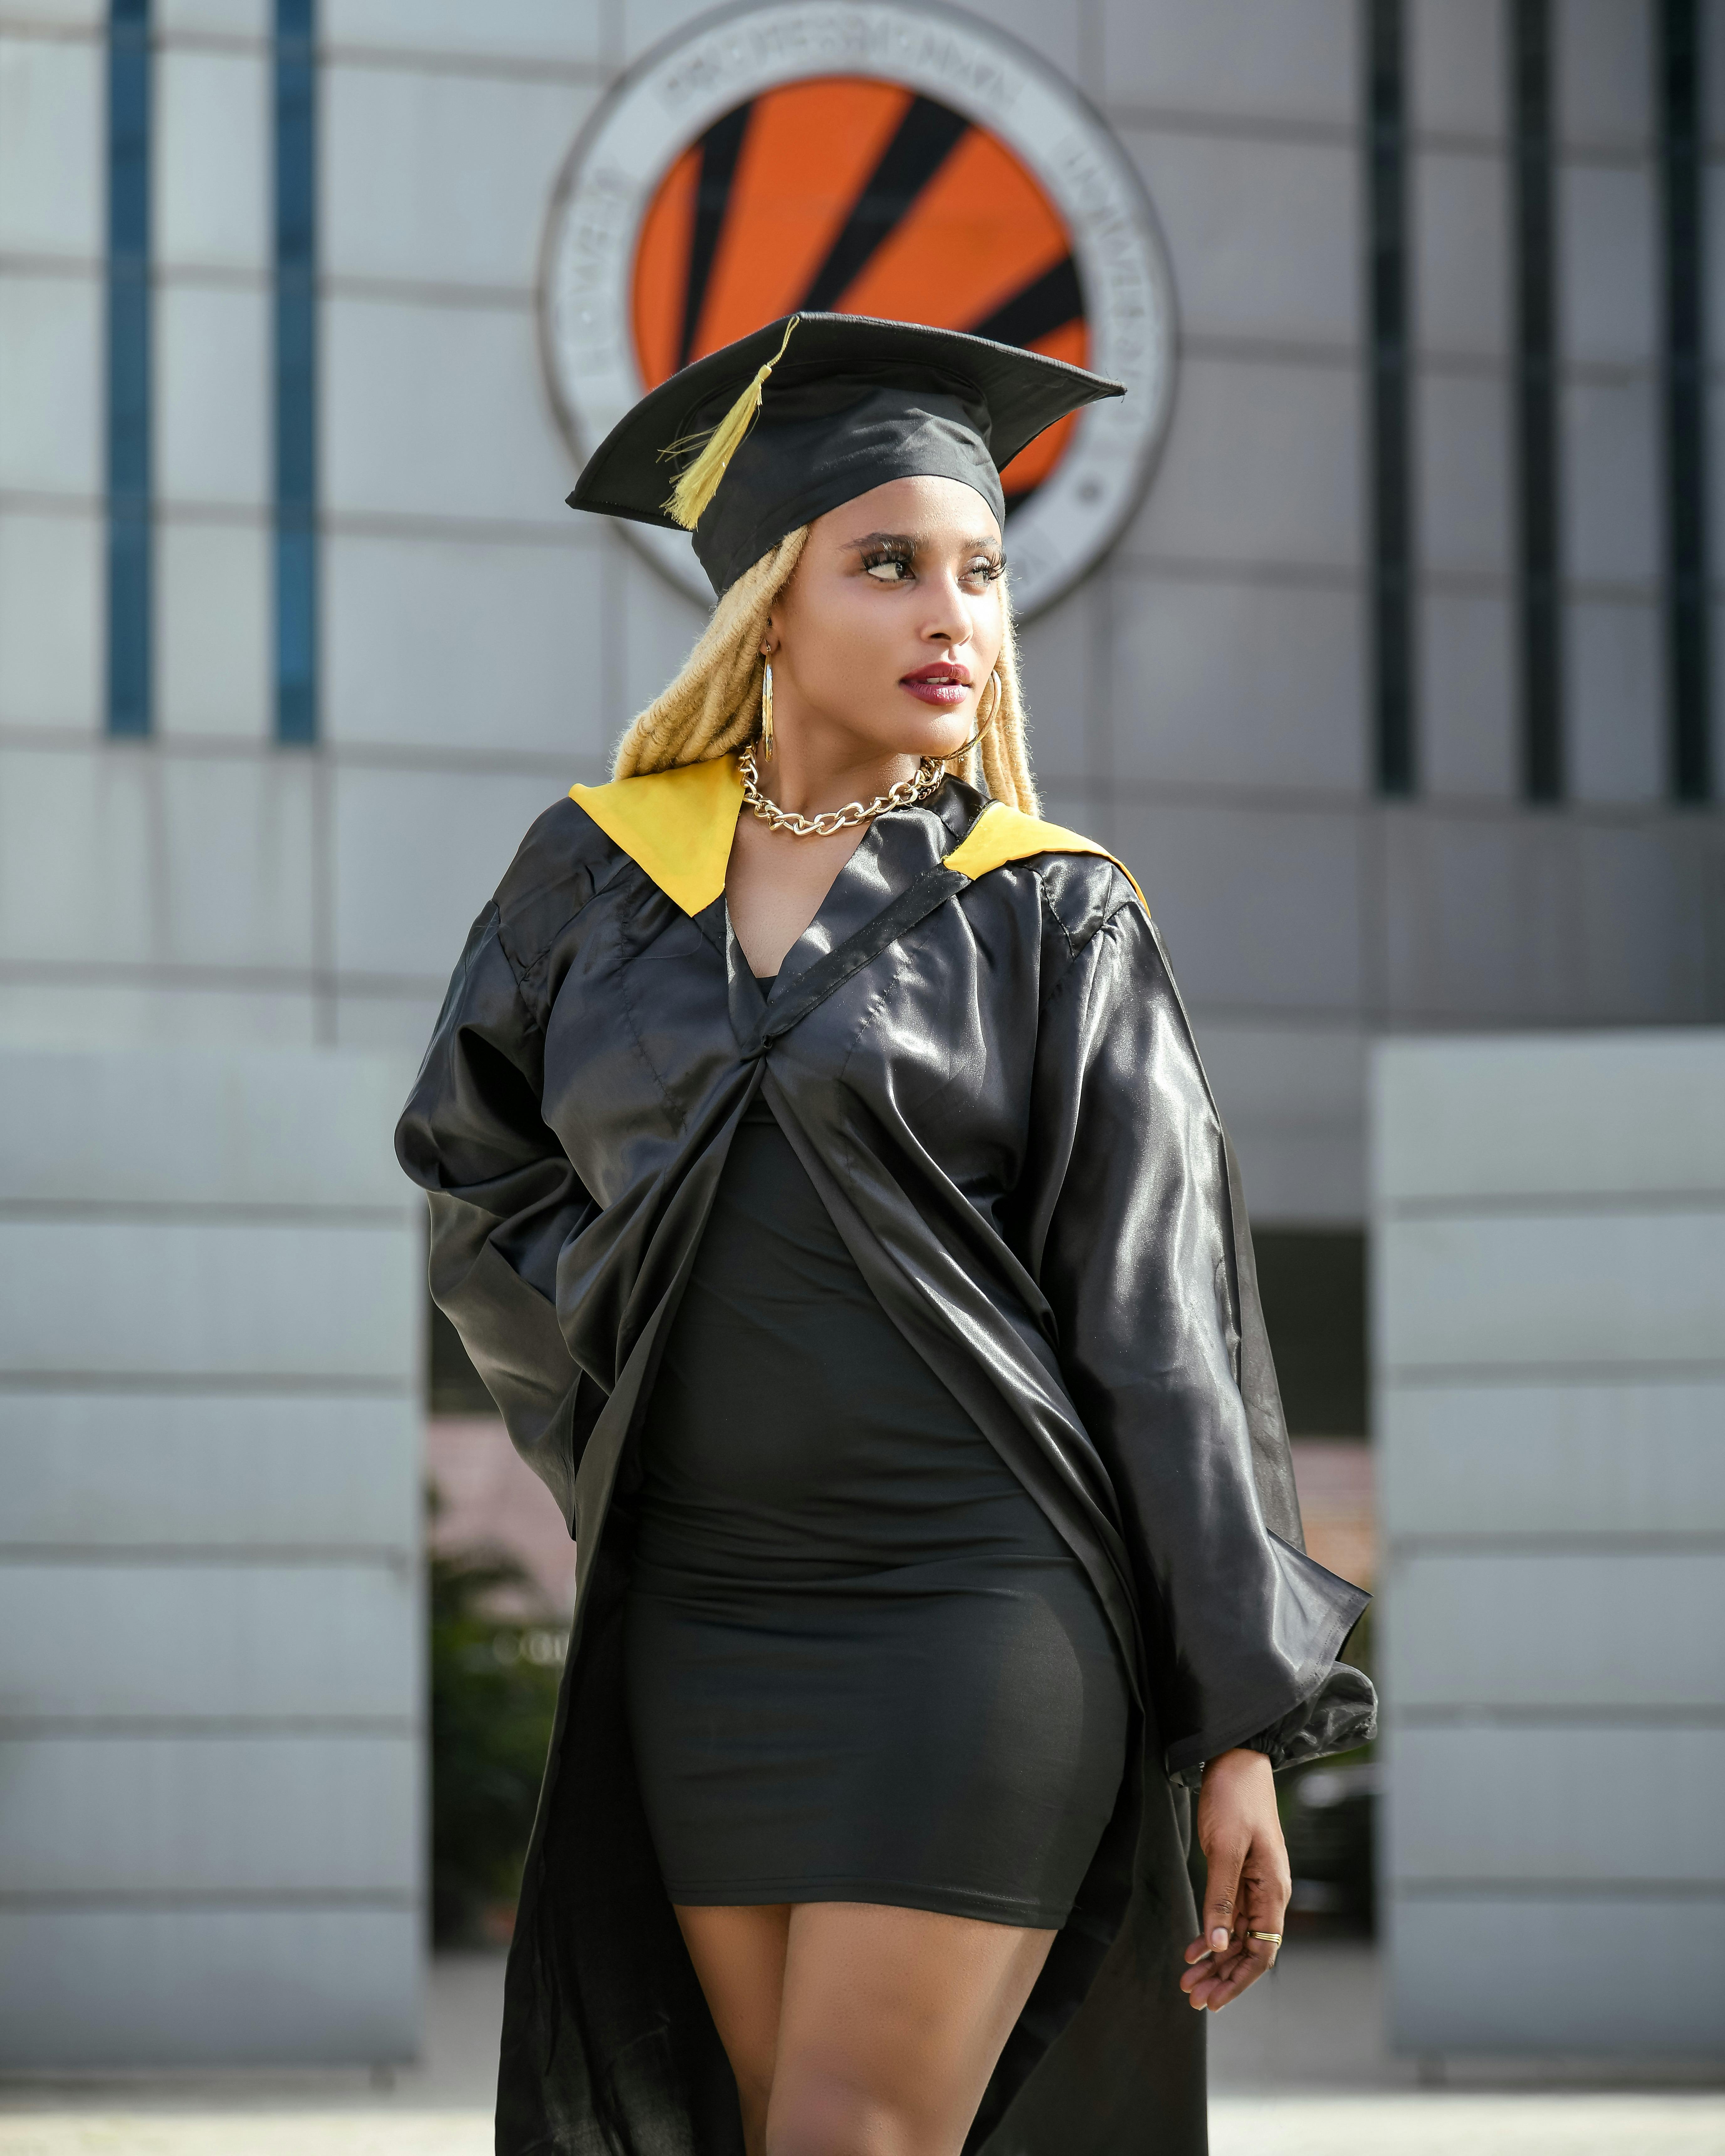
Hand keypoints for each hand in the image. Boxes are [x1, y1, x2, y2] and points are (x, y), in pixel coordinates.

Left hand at [1179, 1747, 1289, 2011]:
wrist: (1236, 1759)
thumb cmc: (1234, 1798)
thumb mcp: (1224, 1848)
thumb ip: (1221, 1897)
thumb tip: (1218, 1944)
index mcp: (1273, 1892)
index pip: (1261, 1954)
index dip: (1237, 1980)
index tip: (1212, 2000)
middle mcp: (1269, 1895)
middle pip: (1249, 1951)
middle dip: (1222, 1977)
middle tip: (1192, 1998)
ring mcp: (1255, 1885)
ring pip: (1236, 1936)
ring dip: (1214, 1960)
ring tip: (1187, 1979)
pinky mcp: (1239, 1874)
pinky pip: (1228, 1915)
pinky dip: (1211, 1934)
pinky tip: (1193, 1949)